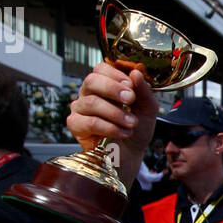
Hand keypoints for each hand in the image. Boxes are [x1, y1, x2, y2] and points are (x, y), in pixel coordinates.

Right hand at [67, 62, 158, 185]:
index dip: (115, 74)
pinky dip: (109, 127)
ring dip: (116, 113)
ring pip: (91, 102)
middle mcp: (89, 93)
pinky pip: (89, 122)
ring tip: (132, 123)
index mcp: (104, 84)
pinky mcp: (75, 125)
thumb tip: (136, 72)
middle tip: (130, 100)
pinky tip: (123, 133)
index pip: (101, 68)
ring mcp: (80, 108)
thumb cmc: (136, 128)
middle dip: (113, 89)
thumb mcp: (147, 108)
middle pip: (91, 81)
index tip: (131, 86)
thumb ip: (144, 90)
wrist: (131, 153)